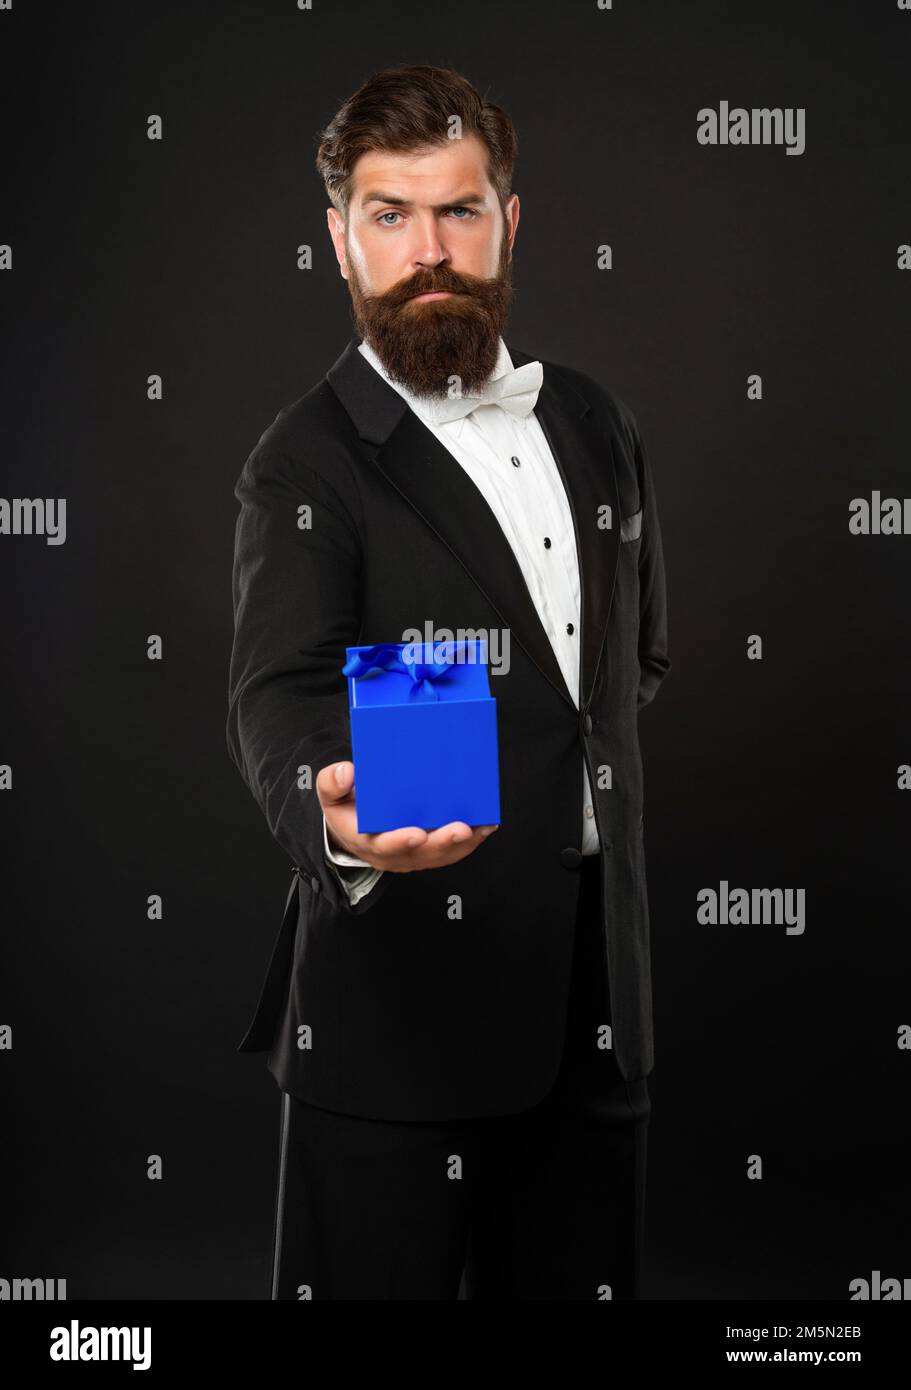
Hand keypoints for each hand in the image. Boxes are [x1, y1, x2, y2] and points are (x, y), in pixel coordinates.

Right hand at [317, 760, 497, 872]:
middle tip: (460, 829)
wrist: (355, 827)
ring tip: (481, 827)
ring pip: (442, 854)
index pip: (384, 846)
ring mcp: (415, 854)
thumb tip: (345, 772)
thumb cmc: (346, 808)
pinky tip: (486, 826)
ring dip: (464, 843)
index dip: (400, 842)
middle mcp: (395, 853)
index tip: (415, 834)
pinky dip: (472, 840)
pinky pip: (453, 849)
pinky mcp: (431, 849)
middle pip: (422, 853)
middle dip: (443, 842)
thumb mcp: (330, 795)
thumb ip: (332, 783)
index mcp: (368, 841)